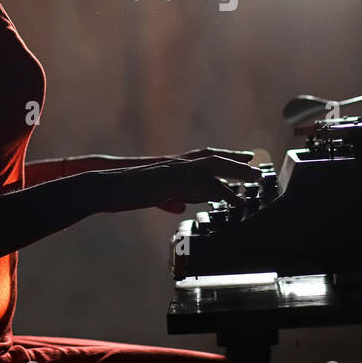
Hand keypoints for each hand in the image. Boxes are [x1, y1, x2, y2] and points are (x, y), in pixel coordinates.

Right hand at [96, 153, 263, 214]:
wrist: (104, 187)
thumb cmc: (123, 193)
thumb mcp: (152, 195)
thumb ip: (169, 199)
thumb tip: (182, 205)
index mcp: (171, 166)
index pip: (202, 157)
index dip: (223, 157)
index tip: (242, 158)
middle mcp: (175, 164)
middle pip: (212, 158)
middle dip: (235, 161)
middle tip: (257, 164)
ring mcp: (174, 171)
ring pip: (212, 168)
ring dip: (235, 172)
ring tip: (256, 179)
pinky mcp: (173, 182)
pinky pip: (202, 186)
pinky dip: (221, 192)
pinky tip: (235, 200)